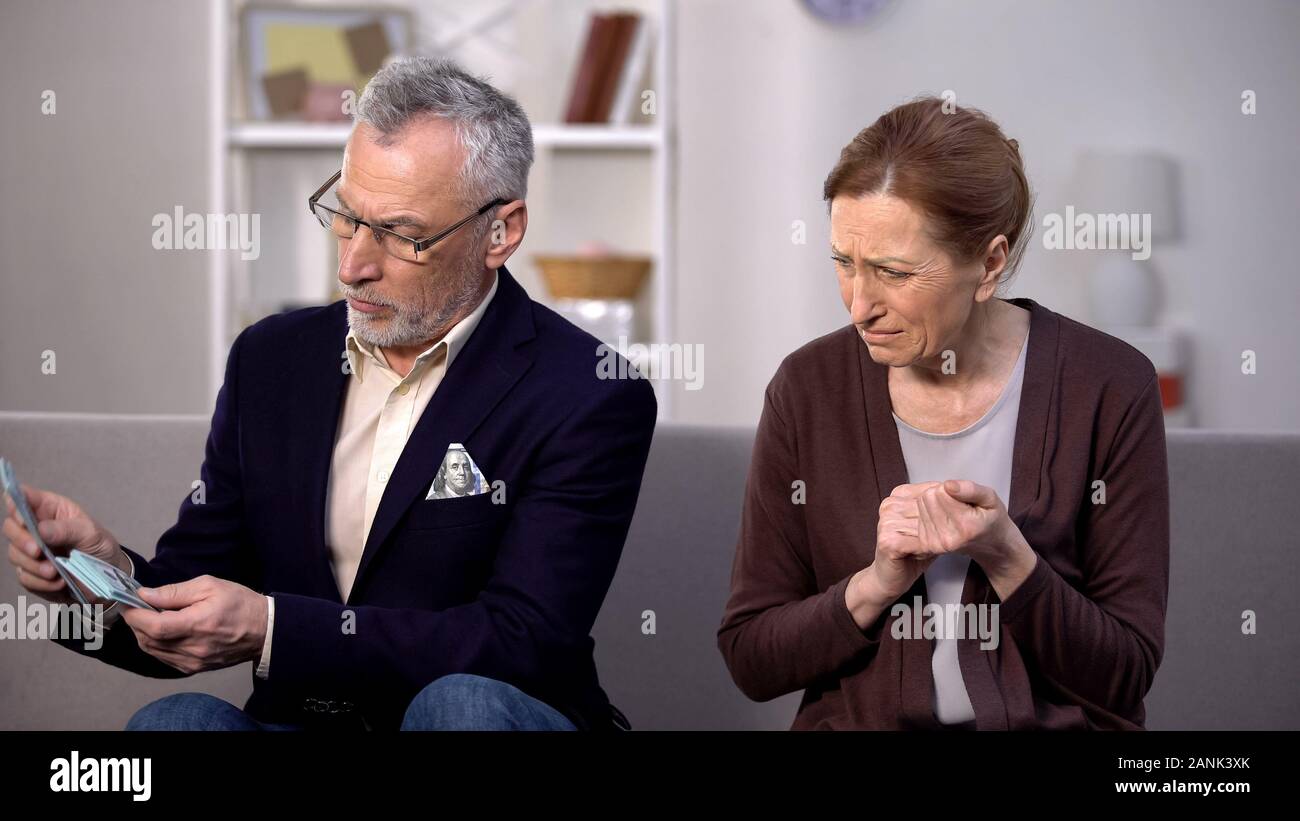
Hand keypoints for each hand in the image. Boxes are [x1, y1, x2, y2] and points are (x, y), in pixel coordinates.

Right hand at [4, 485, 127, 605]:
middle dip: (21, 540)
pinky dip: (40, 582)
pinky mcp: (32, 573)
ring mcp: (31, 551)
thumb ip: (67, 529)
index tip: (23, 518)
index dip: (16, 503)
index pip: (24, 497)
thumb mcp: (91, 533)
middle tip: (37, 551)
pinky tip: (59, 582)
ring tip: (54, 571)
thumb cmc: (99, 546)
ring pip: (15, 554)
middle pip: (11, 528)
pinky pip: (25, 577)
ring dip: (33, 565)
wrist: (108, 577)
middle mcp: (36, 528)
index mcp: (50, 509)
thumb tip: (41, 530)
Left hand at [121, 575, 267, 674]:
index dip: (134, 615)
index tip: (128, 603)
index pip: (153, 626)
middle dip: (136, 623)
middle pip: (148, 640)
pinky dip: (155, 644)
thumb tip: (146, 595)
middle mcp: (194, 648)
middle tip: (137, 606)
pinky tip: (162, 631)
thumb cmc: (240, 604)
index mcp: (198, 624)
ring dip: (143, 634)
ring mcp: (193, 661)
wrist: (264, 630)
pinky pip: (163, 658)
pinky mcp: (194, 668)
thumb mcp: (210, 586)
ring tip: (149, 617)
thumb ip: (175, 592)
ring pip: (152, 651)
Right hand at [861, 481, 943, 602]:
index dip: (950, 506)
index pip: (933, 490)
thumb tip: (964, 498)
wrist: (889, 578)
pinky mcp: (888, 541)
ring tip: (931, 547)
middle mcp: (890, 505)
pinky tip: (926, 553)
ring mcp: (887, 521)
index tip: (954, 520)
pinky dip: (929, 550)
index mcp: (899, 495)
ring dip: (936, 539)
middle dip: (945, 524)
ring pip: (928, 526)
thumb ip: (943, 509)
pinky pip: (922, 544)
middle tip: (944, 537)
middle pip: (931, 508)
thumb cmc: (910, 552)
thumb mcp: (931, 526)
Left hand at [906, 479, 1036, 597]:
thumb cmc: (991, 520)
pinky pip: (919, 516)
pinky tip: (945, 520)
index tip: (963, 497)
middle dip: (941, 494)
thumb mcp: (990, 499)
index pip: (941, 491)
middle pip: (928, 497)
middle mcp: (949, 538)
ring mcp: (936, 544)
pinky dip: (930, 514)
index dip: (951, 488)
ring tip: (953, 513)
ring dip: (935, 504)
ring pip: (921, 505)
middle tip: (958, 504)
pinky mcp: (928, 545)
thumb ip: (971, 489)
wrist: (991, 545)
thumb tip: (949, 485)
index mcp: (966, 526)